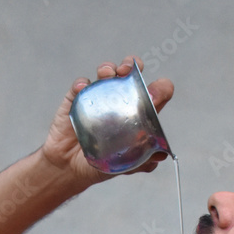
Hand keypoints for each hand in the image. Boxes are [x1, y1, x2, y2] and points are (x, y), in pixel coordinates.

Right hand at [41, 55, 174, 190]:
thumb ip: (144, 160)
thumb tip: (162, 154)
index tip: (156, 91)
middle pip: (129, 73)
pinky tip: (83, 87)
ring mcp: (97, 97)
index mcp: (136, 112)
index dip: (159, 88)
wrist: (71, 168)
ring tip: (107, 74)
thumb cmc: (102, 164)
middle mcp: (118, 100)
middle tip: (128, 70)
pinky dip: (82, 83)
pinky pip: (80, 85)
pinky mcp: (76, 99)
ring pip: (105, 73)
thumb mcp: (126, 166)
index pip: (153, 93)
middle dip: (132, 64)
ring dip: (108, 68)